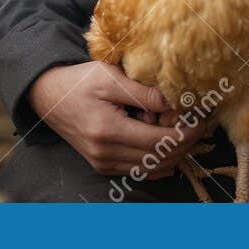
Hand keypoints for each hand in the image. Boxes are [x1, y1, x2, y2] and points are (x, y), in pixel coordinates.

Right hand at [28, 61, 204, 176]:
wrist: (49, 96)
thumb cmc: (80, 82)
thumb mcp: (111, 78)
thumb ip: (143, 92)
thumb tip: (175, 102)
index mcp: (108, 131)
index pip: (159, 143)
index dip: (185, 134)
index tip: (199, 120)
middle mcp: (105, 154)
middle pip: (159, 160)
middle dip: (184, 144)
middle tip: (198, 124)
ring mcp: (103, 163)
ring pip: (152, 169)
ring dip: (173, 154)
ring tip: (182, 131)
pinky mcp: (103, 166)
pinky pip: (139, 171)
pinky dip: (158, 160)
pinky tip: (165, 142)